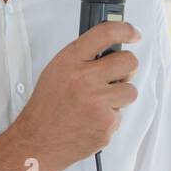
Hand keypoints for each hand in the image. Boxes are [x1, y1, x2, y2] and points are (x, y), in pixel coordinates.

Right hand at [11, 20, 140, 170]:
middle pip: (129, 61)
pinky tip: (91, 120)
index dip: (125, 30)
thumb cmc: (46, 107)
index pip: (105, 33)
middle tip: (117, 76)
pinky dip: (109, 119)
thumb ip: (82, 59)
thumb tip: (109, 50)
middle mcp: (85, 78)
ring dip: (120, 97)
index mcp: (70, 61)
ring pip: (130, 91)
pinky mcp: (106, 123)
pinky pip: (120, 115)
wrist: (37, 140)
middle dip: (127, 69)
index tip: (133, 34)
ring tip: (99, 103)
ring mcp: (97, 102)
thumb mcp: (56, 72)